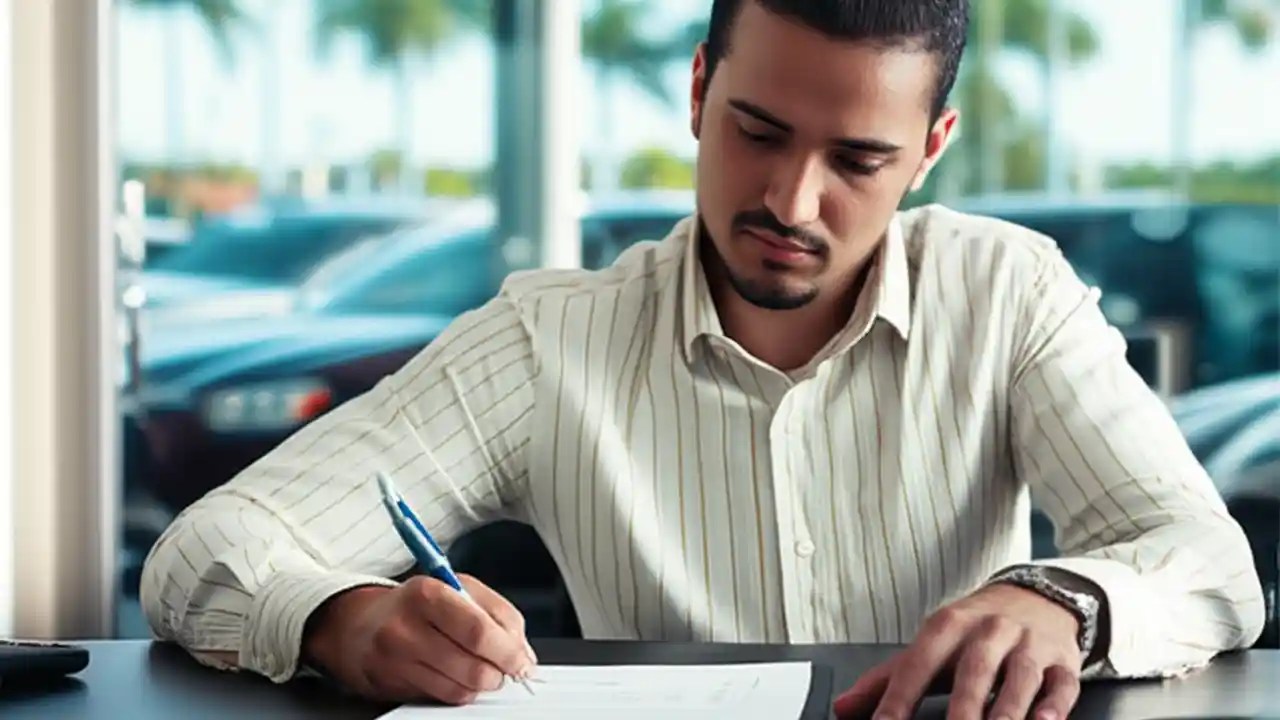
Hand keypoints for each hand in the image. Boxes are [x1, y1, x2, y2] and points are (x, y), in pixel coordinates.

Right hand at [302, 574, 536, 704]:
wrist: (359, 625)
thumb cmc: (418, 604)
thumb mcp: (459, 588)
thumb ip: (498, 613)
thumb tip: (523, 652)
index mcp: (428, 593)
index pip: (478, 630)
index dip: (508, 651)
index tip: (523, 661)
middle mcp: (407, 627)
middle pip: (473, 666)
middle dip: (500, 673)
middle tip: (508, 668)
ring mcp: (396, 660)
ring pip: (461, 688)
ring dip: (482, 683)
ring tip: (481, 667)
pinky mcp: (392, 685)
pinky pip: (444, 698)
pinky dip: (461, 690)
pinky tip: (457, 674)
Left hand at [833, 584, 1082, 719]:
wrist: (1035, 596)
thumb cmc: (974, 630)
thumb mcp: (931, 644)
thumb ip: (888, 678)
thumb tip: (843, 707)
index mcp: (947, 626)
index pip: (919, 662)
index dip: (900, 697)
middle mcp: (989, 630)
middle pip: (974, 669)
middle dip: (963, 708)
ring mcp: (1028, 644)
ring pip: (1019, 677)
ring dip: (1008, 710)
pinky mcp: (1062, 659)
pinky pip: (1061, 683)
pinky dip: (1053, 705)